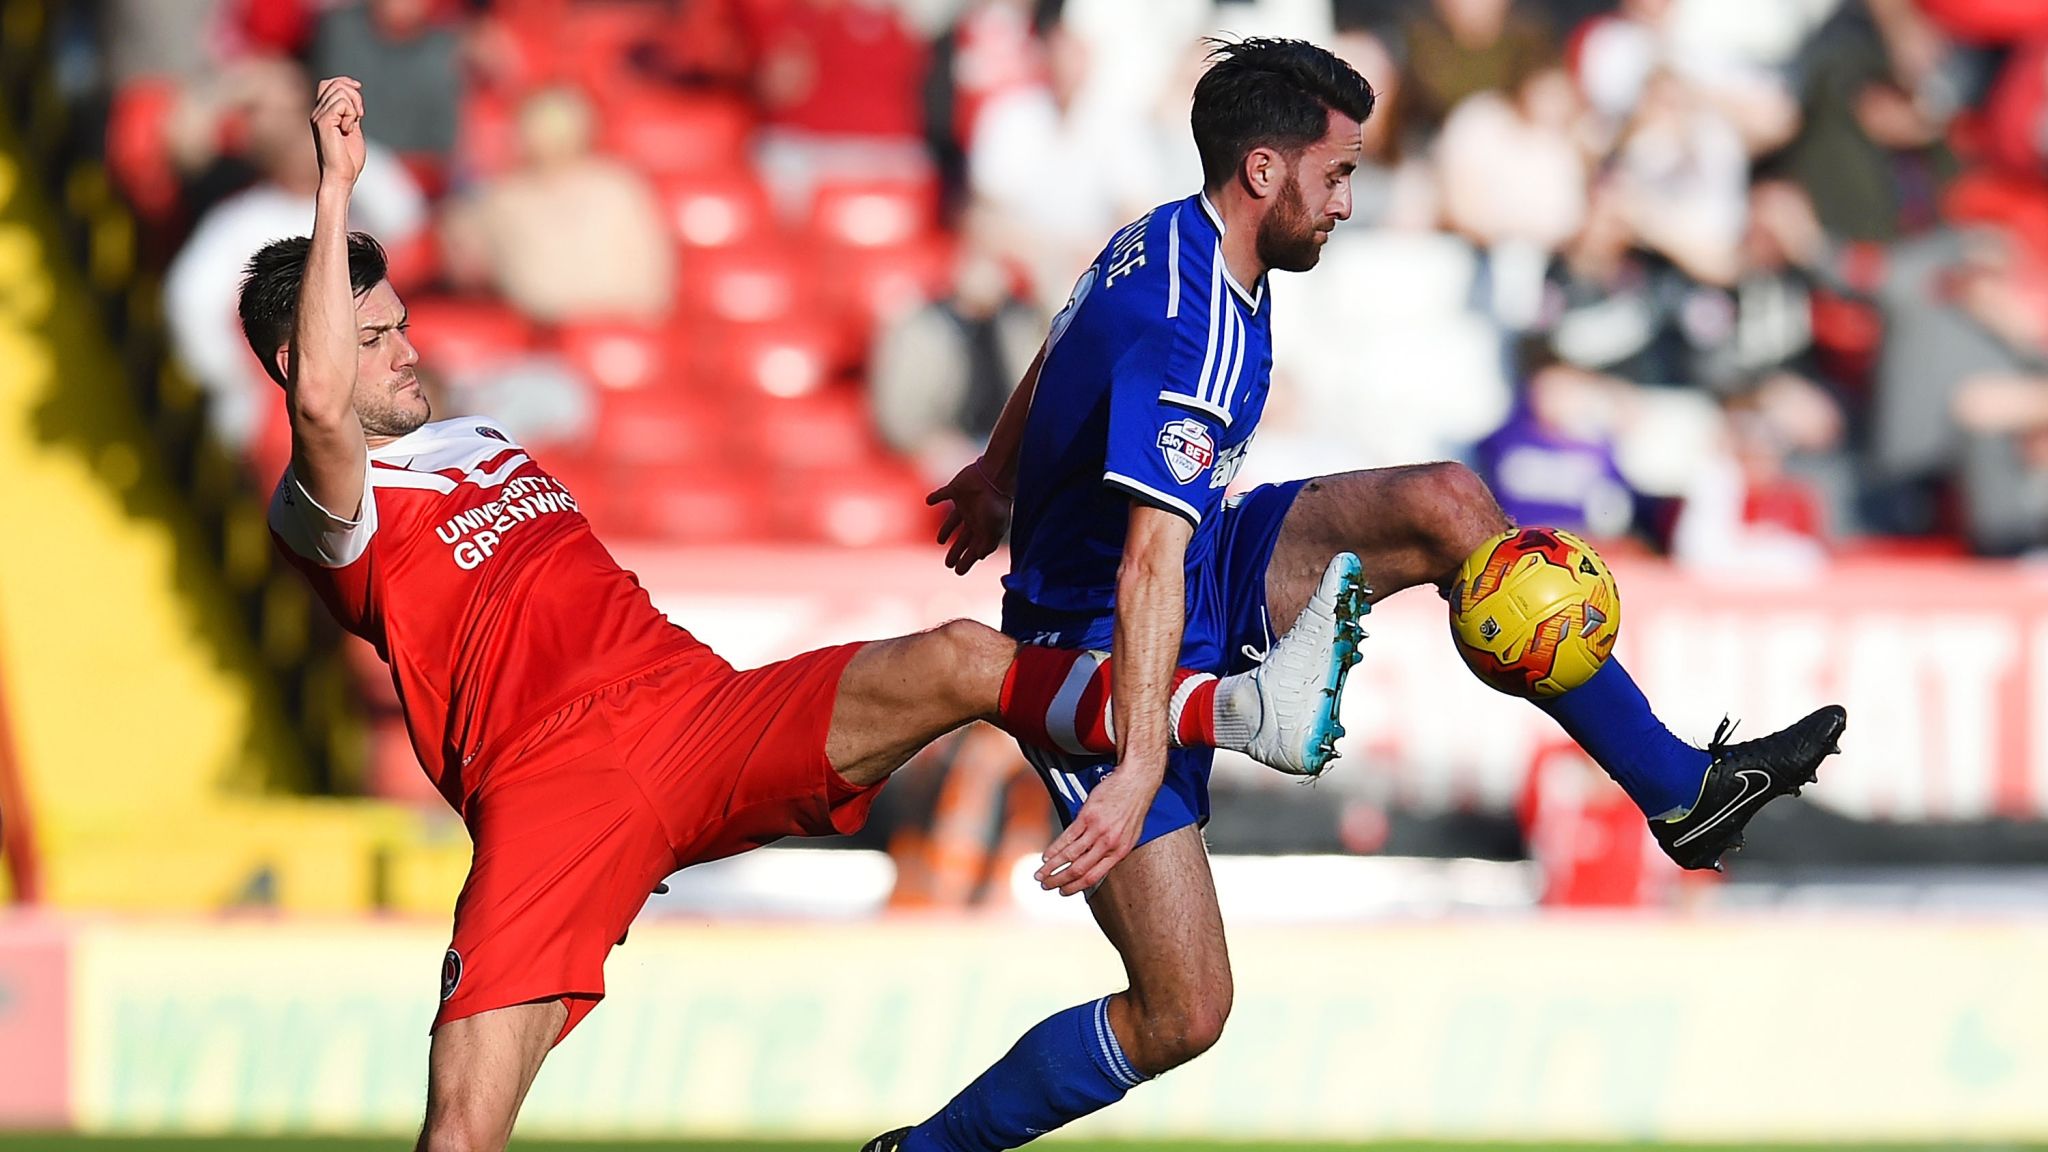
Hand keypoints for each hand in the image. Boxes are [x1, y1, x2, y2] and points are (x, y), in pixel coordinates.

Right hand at [310, 76, 367, 187]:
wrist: (341, 176)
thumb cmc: (348, 158)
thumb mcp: (352, 128)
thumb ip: (351, 112)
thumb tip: (355, 94)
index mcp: (323, 113)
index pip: (328, 84)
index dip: (344, 81)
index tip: (358, 88)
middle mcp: (317, 112)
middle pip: (337, 84)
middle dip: (355, 96)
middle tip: (360, 116)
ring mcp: (318, 116)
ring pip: (341, 92)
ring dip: (354, 107)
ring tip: (352, 126)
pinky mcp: (323, 122)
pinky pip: (342, 104)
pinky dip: (351, 115)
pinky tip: (348, 130)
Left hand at [927, 458, 1011, 574]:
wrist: (993, 476)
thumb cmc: (995, 504)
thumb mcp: (993, 529)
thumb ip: (987, 544)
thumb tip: (979, 557)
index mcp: (983, 528)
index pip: (973, 549)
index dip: (966, 561)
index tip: (958, 572)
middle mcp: (974, 517)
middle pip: (963, 539)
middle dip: (956, 551)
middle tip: (949, 564)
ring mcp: (965, 504)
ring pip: (953, 521)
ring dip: (946, 531)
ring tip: (940, 541)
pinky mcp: (955, 490)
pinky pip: (942, 494)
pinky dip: (935, 497)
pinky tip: (929, 501)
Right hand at [1034, 760, 1157, 895]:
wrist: (1136, 782)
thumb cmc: (1134, 807)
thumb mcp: (1130, 835)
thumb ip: (1114, 851)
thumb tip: (1099, 864)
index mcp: (1119, 852)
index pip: (1094, 877)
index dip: (1076, 887)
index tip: (1064, 892)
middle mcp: (1108, 844)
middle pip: (1078, 869)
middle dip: (1059, 880)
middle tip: (1046, 885)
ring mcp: (1097, 830)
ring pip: (1070, 855)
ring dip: (1052, 867)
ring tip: (1041, 873)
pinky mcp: (1087, 816)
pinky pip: (1068, 837)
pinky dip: (1054, 848)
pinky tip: (1046, 855)